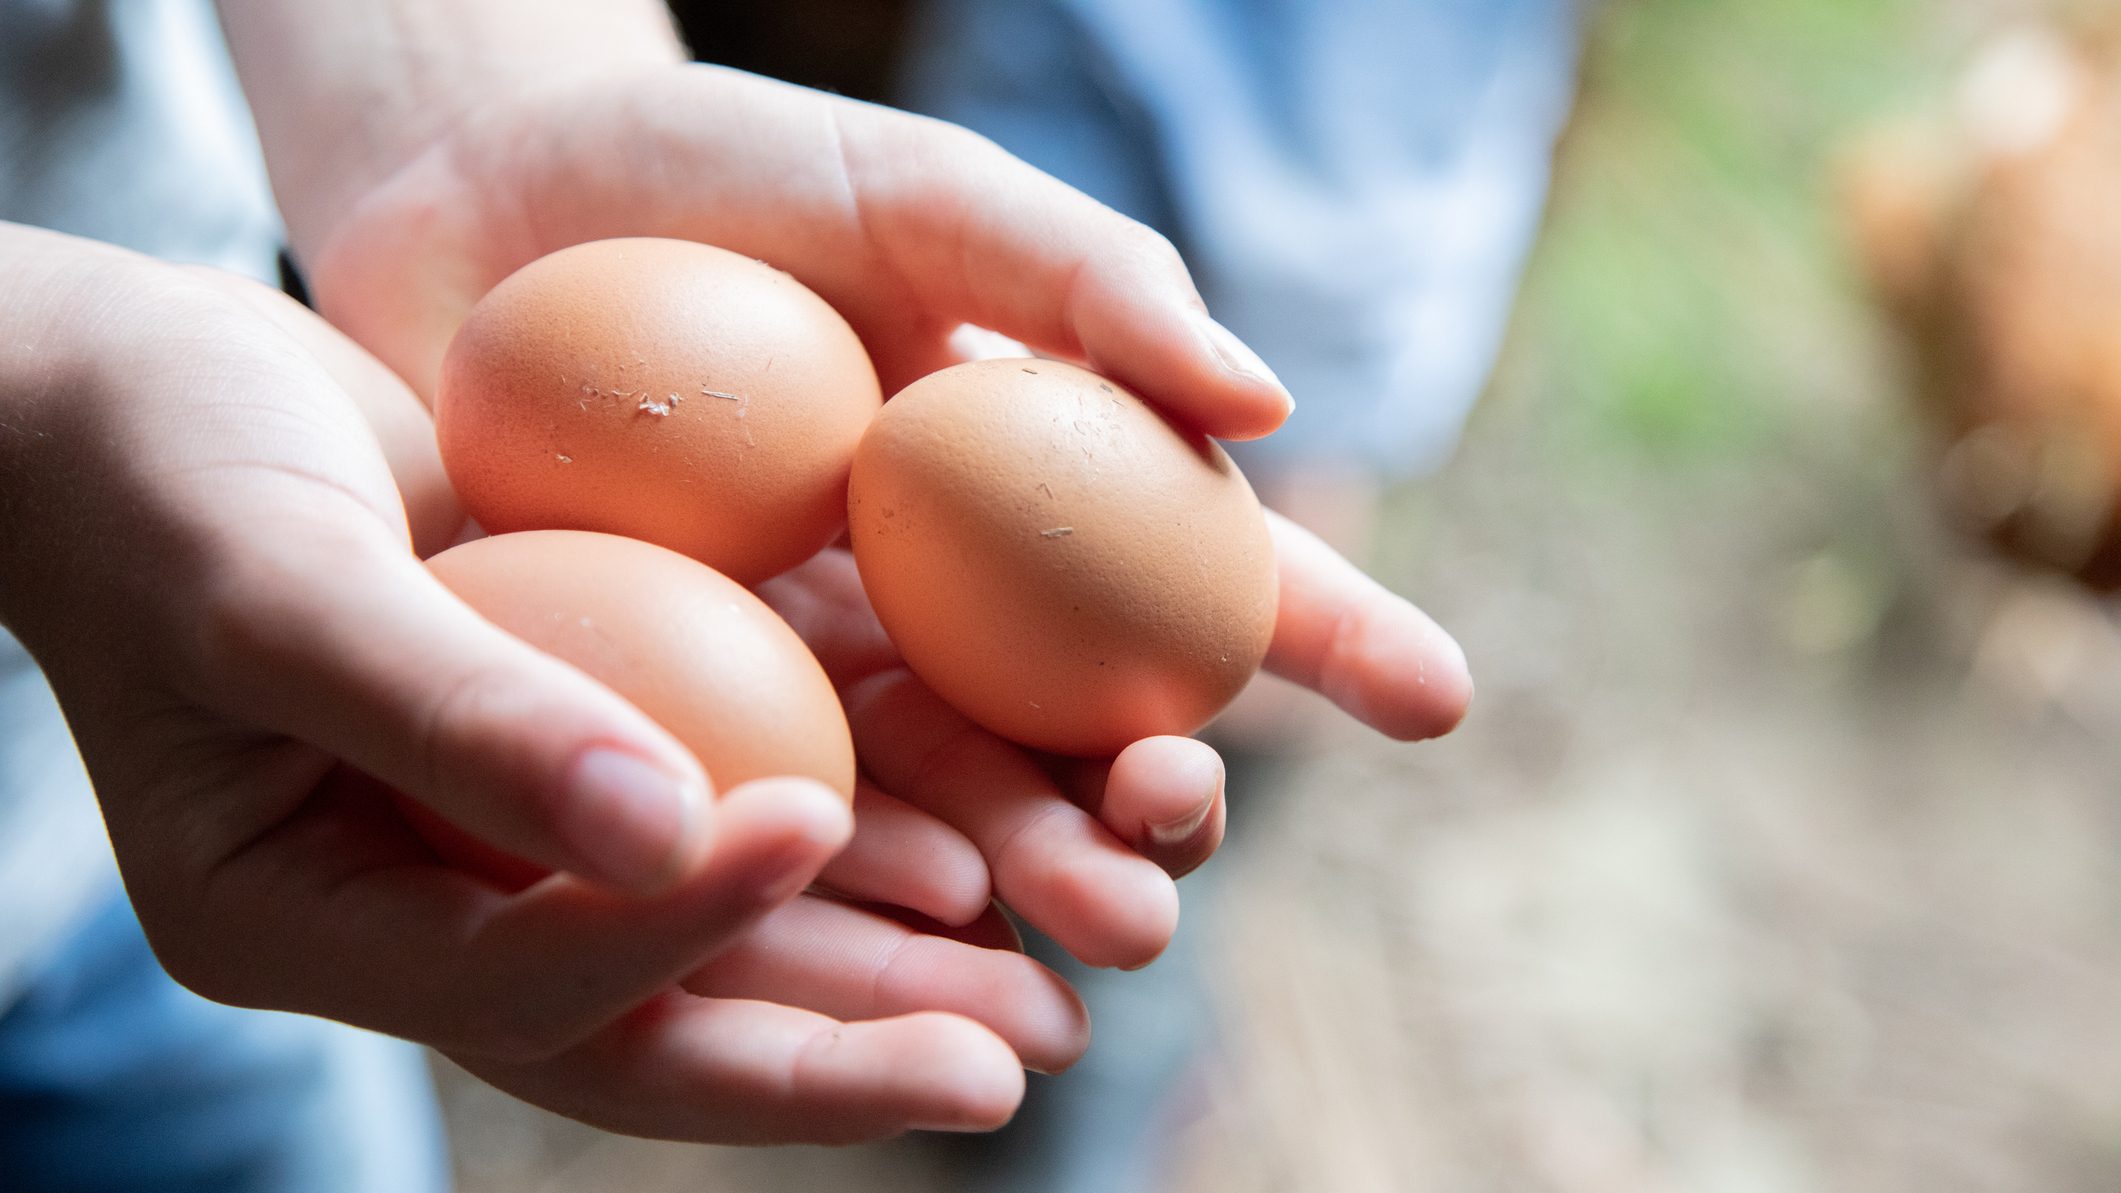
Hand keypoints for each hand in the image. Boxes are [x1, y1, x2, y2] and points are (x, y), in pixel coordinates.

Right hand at [0, 230, 1074, 1141]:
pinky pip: (738, 822)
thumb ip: (459, 714)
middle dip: (839, 1052)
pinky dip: (862, 838)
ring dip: (888, 971)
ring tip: (1053, 994)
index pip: (518, 987)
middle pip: (654, 1022)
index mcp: (311, 922)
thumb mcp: (279, 581)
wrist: (142, 396)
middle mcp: (430, 912)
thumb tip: (665, 834)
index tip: (814, 826)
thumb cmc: (164, 470)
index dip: (674, 931)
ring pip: (722, 947)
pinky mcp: (592, 754)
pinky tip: (994, 847)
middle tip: (1017, 1060)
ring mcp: (516, 844)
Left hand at [288, 55, 1469, 975]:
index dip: (1329, 641)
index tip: (1435, 698)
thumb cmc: (719, 177)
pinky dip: (865, 868)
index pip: (1210, 576)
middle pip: (1091, 730)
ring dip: (1037, 876)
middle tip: (1176, 826)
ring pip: (959, 804)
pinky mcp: (696, 712)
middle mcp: (955, 602)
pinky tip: (918, 908)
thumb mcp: (915, 196)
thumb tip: (1263, 412)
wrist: (477, 202)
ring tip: (1089, 924)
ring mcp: (829, 668)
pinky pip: (794, 805)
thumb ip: (1084, 286)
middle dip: (1157, 803)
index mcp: (1040, 487)